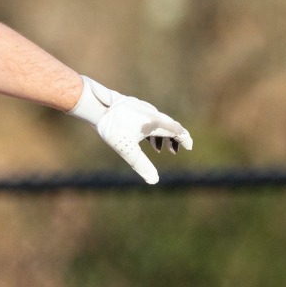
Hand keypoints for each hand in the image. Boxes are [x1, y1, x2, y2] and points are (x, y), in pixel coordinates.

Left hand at [67, 76, 193, 183]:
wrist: (97, 105)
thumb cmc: (113, 127)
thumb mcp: (128, 150)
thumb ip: (141, 165)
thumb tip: (154, 181)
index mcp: (155, 122)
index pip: (177, 130)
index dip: (185, 140)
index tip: (189, 148)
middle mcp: (152, 113)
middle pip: (169, 126)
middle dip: (173, 140)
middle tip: (173, 152)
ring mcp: (143, 108)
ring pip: (158, 122)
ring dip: (161, 136)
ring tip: (158, 150)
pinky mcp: (133, 106)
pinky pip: (149, 118)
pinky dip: (151, 130)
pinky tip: (141, 137)